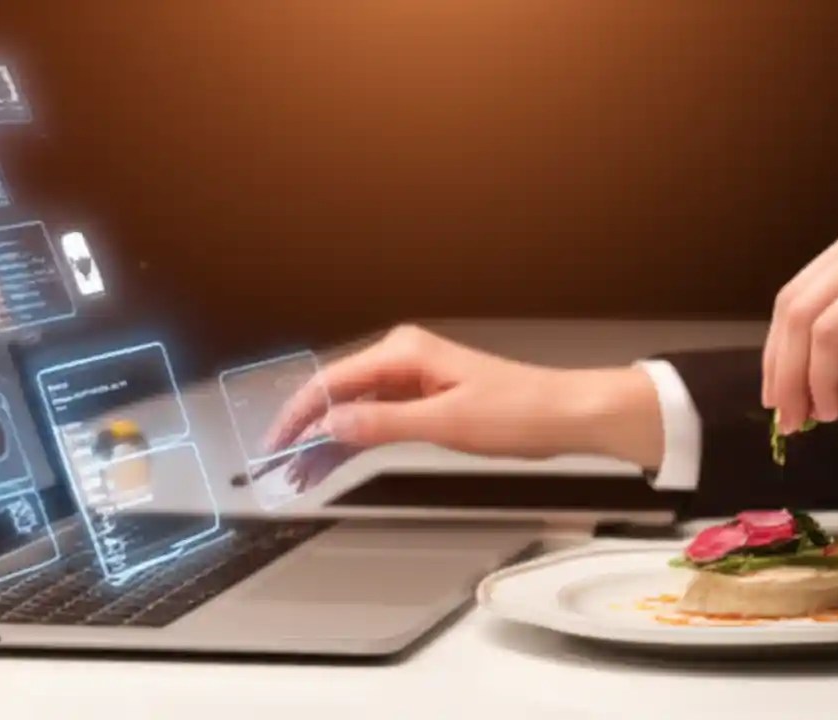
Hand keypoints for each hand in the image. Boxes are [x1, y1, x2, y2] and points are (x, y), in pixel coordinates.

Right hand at [264, 325, 665, 466]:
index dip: (298, 416)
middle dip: (307, 434)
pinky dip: (355, 441)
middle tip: (280, 471)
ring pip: (354, 411)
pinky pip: (376, 418)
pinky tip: (333, 461)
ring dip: (328, 443)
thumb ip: (382, 424)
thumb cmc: (516, 412)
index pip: (332, 383)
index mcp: (402, 353)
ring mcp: (412, 378)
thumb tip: (329, 425)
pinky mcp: (423, 399)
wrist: (563, 413)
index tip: (274, 446)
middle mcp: (401, 359)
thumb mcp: (445, 423)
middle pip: (337, 396)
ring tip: (301, 477)